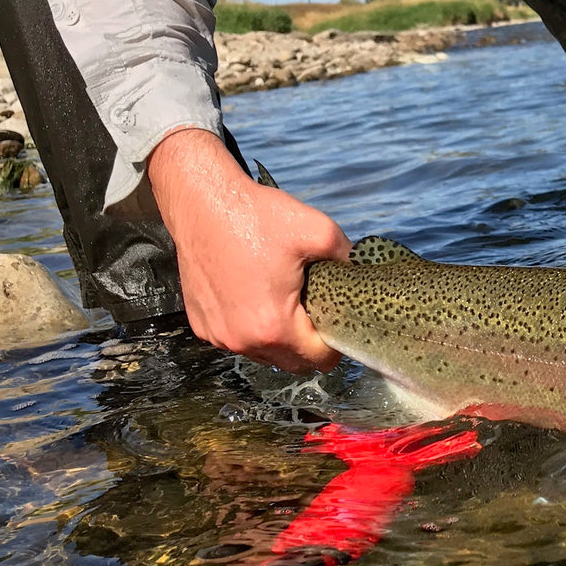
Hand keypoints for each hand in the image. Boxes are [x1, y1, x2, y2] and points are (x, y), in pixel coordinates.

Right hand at [148, 128, 350, 372]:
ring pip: (264, 354)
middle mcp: (243, 340)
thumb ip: (349, 257)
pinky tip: (254, 297)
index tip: (336, 319)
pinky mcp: (202, 326)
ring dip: (279, 338)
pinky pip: (237, 340)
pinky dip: (250, 328)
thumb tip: (365, 270)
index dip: (335, 342)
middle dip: (308, 343)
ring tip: (284, 301)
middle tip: (314, 309)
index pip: (320, 360)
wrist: (201, 202)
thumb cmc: (255, 216)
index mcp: (274, 326)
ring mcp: (219, 336)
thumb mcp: (318, 231)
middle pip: (293, 363)